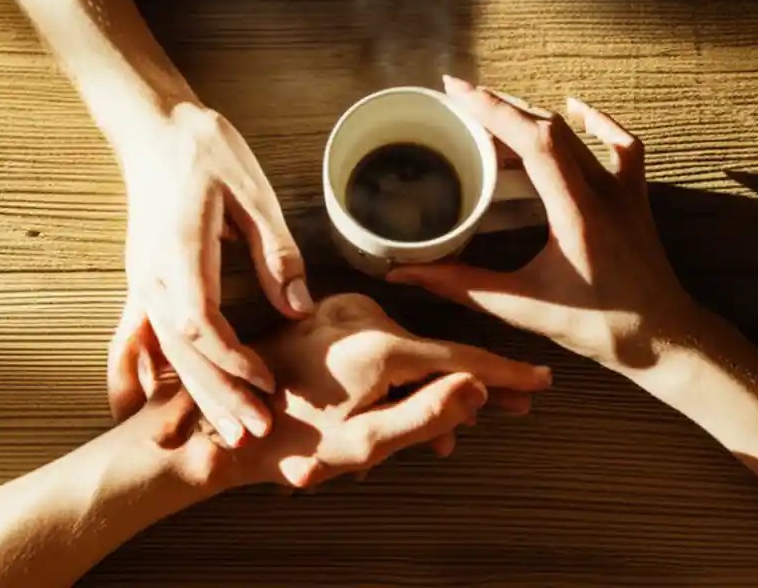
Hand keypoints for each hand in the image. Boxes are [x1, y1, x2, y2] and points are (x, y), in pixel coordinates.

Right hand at [107, 99, 313, 444]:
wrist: (155, 130)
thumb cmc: (206, 153)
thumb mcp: (253, 192)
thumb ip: (275, 253)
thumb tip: (299, 309)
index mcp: (180, 250)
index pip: (200, 321)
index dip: (231, 359)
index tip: (265, 382)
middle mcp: (151, 275)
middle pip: (182, 351)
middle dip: (218, 395)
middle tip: (254, 432)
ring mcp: (141, 281)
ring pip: (165, 351)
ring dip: (194, 395)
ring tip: (225, 432)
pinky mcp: (142, 283)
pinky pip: (136, 338)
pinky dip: (136, 375)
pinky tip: (135, 408)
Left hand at [125, 293, 552, 490]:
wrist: (216, 424)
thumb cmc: (286, 443)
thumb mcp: (363, 445)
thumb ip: (426, 415)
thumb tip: (479, 390)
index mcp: (379, 344)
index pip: (462, 358)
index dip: (506, 375)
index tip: (541, 381)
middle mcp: (363, 315)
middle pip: (436, 354)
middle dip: (468, 390)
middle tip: (510, 414)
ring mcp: (341, 312)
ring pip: (408, 352)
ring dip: (428, 387)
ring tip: (448, 432)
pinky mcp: (325, 316)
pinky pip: (380, 344)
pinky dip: (398, 375)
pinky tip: (401, 407)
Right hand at [388, 76, 697, 371]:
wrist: (665, 340)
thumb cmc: (603, 328)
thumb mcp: (524, 308)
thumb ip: (463, 288)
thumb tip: (408, 274)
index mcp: (577, 213)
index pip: (535, 141)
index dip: (494, 110)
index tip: (457, 93)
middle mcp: (604, 191)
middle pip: (549, 128)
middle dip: (500, 106)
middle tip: (457, 98)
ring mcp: (624, 191)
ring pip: (575, 133)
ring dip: (530, 116)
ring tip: (490, 110)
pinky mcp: (635, 197)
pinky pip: (620, 144)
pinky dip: (595, 120)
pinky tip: (574, 106)